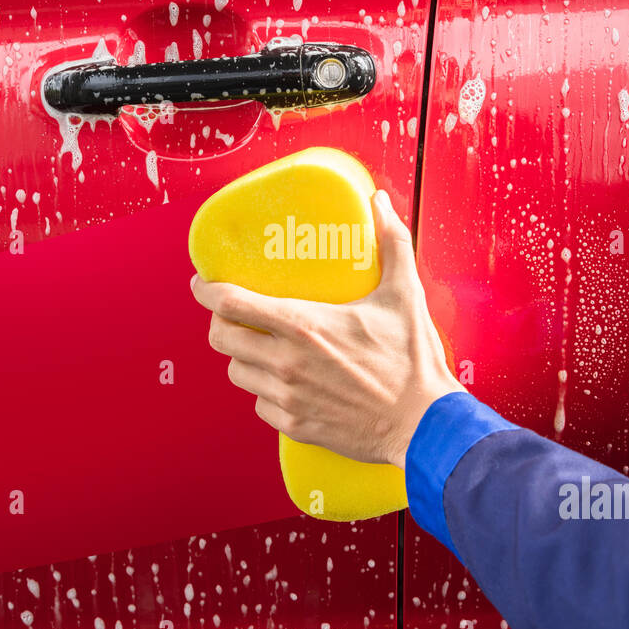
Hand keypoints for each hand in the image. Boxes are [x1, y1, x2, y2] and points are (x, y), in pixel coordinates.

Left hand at [190, 189, 464, 469]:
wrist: (424, 425)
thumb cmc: (413, 363)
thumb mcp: (404, 295)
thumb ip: (391, 244)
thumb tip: (381, 204)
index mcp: (304, 326)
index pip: (231, 304)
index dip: (207, 290)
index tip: (203, 283)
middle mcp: (286, 363)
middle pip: (222, 338)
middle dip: (221, 323)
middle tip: (235, 314)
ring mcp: (288, 396)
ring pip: (237, 372)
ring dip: (243, 357)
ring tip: (261, 347)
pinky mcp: (295, 424)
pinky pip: (259, 404)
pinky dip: (266, 392)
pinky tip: (285, 382)